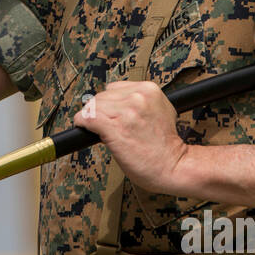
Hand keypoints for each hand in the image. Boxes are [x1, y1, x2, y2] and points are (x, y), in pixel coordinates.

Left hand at [72, 81, 194, 196]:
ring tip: (100, 130)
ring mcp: (126, 112)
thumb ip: (142, 102)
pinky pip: (87, 117)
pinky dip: (82, 122)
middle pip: (102, 96)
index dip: (110, 103)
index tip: (111, 114)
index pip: (114, 88)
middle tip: (108, 126)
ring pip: (93, 106)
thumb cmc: (165, 145)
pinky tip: (84, 127)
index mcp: (150, 90)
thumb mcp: (162, 112)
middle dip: (101, 111)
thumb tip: (118, 101)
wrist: (173, 166)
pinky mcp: (114, 127)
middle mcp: (138, 97)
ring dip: (92, 118)